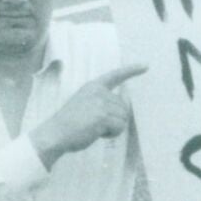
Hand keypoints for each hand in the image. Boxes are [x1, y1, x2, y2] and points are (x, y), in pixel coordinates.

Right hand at [32, 64, 146, 163]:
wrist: (55, 134)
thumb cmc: (70, 124)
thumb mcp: (87, 105)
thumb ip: (104, 101)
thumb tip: (125, 101)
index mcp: (93, 86)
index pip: (115, 76)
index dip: (131, 71)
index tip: (146, 66)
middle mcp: (98, 91)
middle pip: (124, 107)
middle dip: (114, 120)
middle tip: (95, 124)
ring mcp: (101, 102)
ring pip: (124, 118)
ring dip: (113, 128)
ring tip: (94, 128)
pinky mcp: (103, 115)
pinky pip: (120, 127)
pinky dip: (112, 134)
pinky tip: (96, 134)